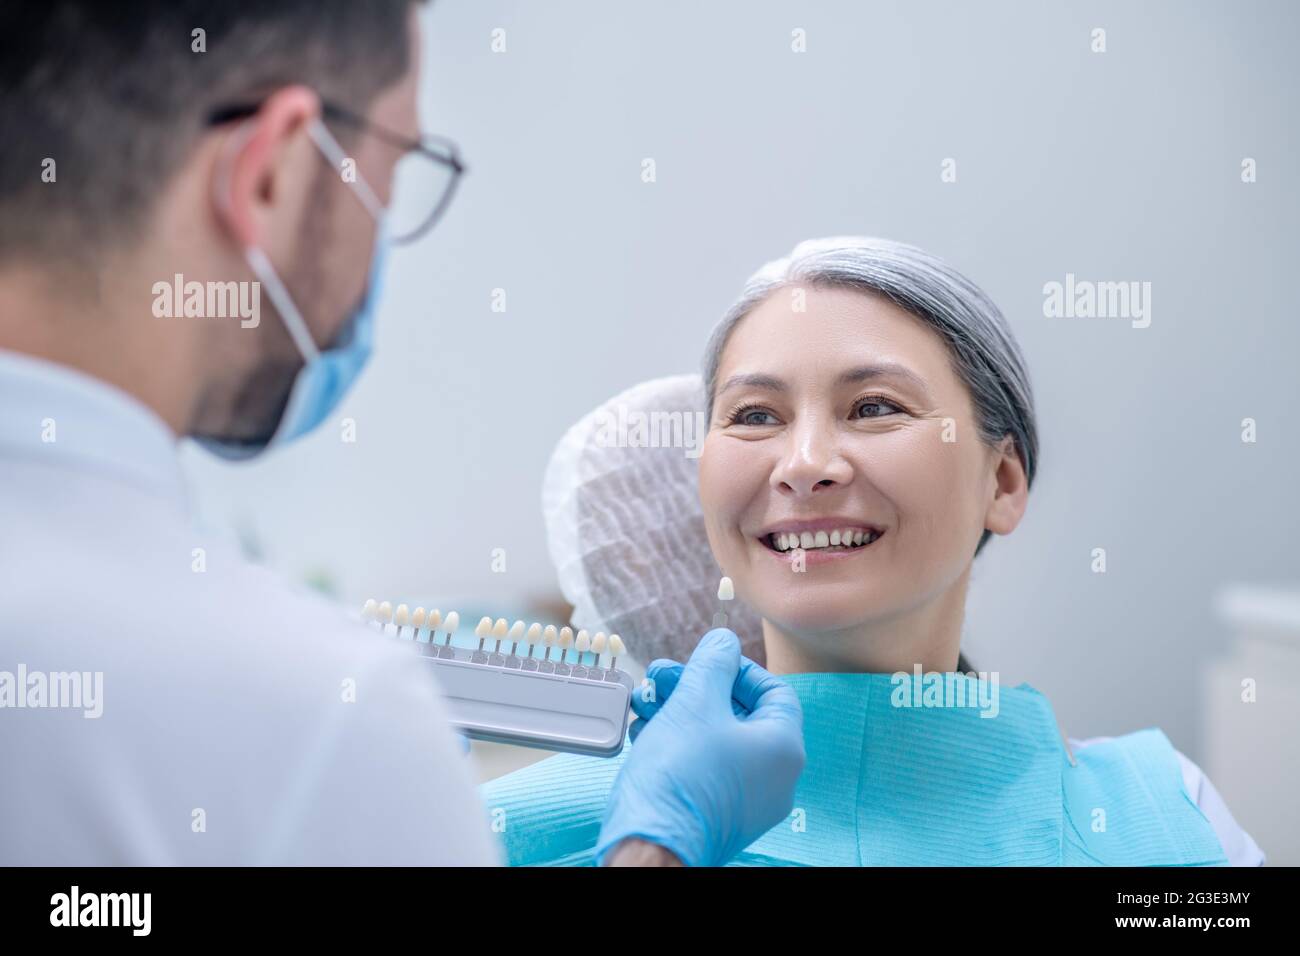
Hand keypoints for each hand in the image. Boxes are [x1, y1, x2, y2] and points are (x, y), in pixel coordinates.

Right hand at [596, 628, 804, 866]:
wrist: (649, 847)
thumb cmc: (679, 774)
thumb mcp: (695, 702)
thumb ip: (713, 663)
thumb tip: (725, 640)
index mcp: (783, 749)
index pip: (774, 692)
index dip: (738, 669)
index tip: (705, 661)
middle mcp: (775, 779)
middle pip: (739, 714)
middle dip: (695, 688)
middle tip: (660, 676)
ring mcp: (747, 803)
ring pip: (716, 741)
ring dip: (680, 713)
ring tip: (644, 702)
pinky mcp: (718, 817)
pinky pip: (705, 769)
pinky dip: (679, 745)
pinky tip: (645, 732)